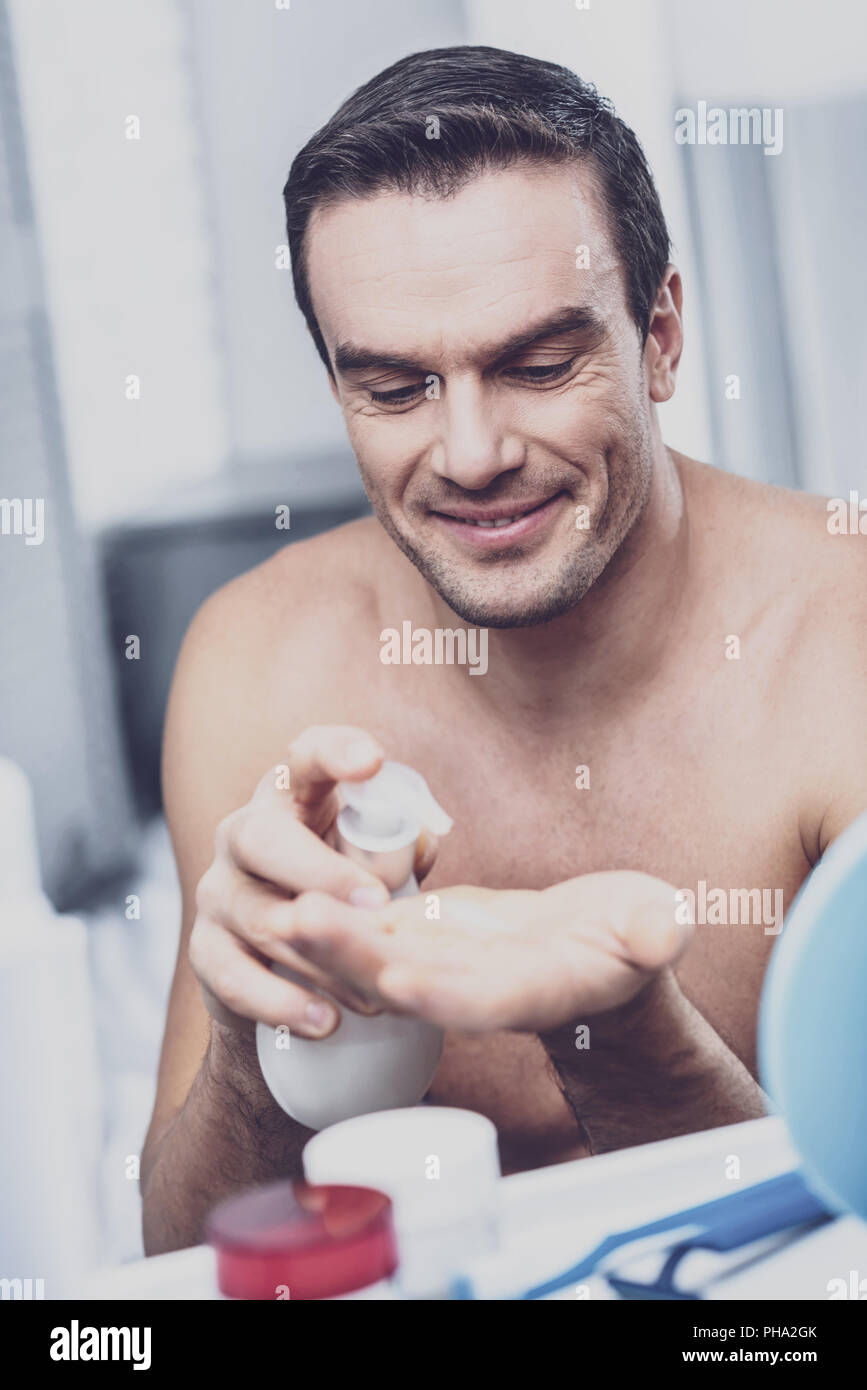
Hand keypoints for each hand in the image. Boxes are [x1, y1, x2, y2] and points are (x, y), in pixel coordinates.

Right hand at [188, 726, 437, 1037]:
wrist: (288, 975)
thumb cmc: (348, 898)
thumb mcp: (379, 867)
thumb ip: (401, 852)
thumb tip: (420, 843)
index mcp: (293, 798)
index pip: (306, 757)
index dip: (334, 751)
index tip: (371, 760)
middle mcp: (243, 834)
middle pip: (263, 838)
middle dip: (320, 871)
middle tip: (376, 906)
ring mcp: (218, 891)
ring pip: (260, 917)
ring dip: (320, 957)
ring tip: (374, 994)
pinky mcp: (205, 948)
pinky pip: (235, 976)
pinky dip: (283, 1002)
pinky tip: (324, 1021)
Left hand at [276, 870, 692, 1032]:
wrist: (600, 947)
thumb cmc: (636, 938)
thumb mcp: (655, 930)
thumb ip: (654, 933)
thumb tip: (661, 930)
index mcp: (536, 991)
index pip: (485, 1001)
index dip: (444, 992)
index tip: (399, 977)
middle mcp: (479, 988)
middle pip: (411, 979)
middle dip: (357, 957)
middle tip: (305, 920)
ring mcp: (448, 965)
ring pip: (381, 955)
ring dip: (333, 937)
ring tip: (286, 903)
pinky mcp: (430, 938)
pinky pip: (377, 931)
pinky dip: (341, 917)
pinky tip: (298, 890)